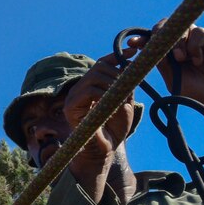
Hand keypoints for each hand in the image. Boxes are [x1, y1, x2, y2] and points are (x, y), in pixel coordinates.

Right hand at [59, 54, 135, 196]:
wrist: (104, 151)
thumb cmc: (114, 130)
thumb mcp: (125, 103)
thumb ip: (125, 86)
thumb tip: (130, 64)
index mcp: (92, 86)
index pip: (102, 64)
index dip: (116, 57)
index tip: (132, 53)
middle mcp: (80, 89)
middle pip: (98, 67)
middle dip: (117, 73)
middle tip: (127, 86)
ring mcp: (73, 97)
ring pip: (94, 76)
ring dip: (112, 84)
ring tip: (121, 98)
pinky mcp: (71, 108)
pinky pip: (89, 91)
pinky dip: (104, 94)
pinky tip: (112, 104)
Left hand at [142, 22, 203, 125]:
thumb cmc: (200, 94)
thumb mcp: (175, 81)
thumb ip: (163, 65)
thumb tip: (149, 48)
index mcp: (170, 56)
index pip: (154, 41)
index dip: (143, 40)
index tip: (132, 44)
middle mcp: (183, 45)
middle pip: (165, 28)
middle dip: (159, 34)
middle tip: (160, 46)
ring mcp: (198, 41)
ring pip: (181, 28)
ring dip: (177, 42)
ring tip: (181, 58)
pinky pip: (197, 32)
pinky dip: (194, 45)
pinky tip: (197, 60)